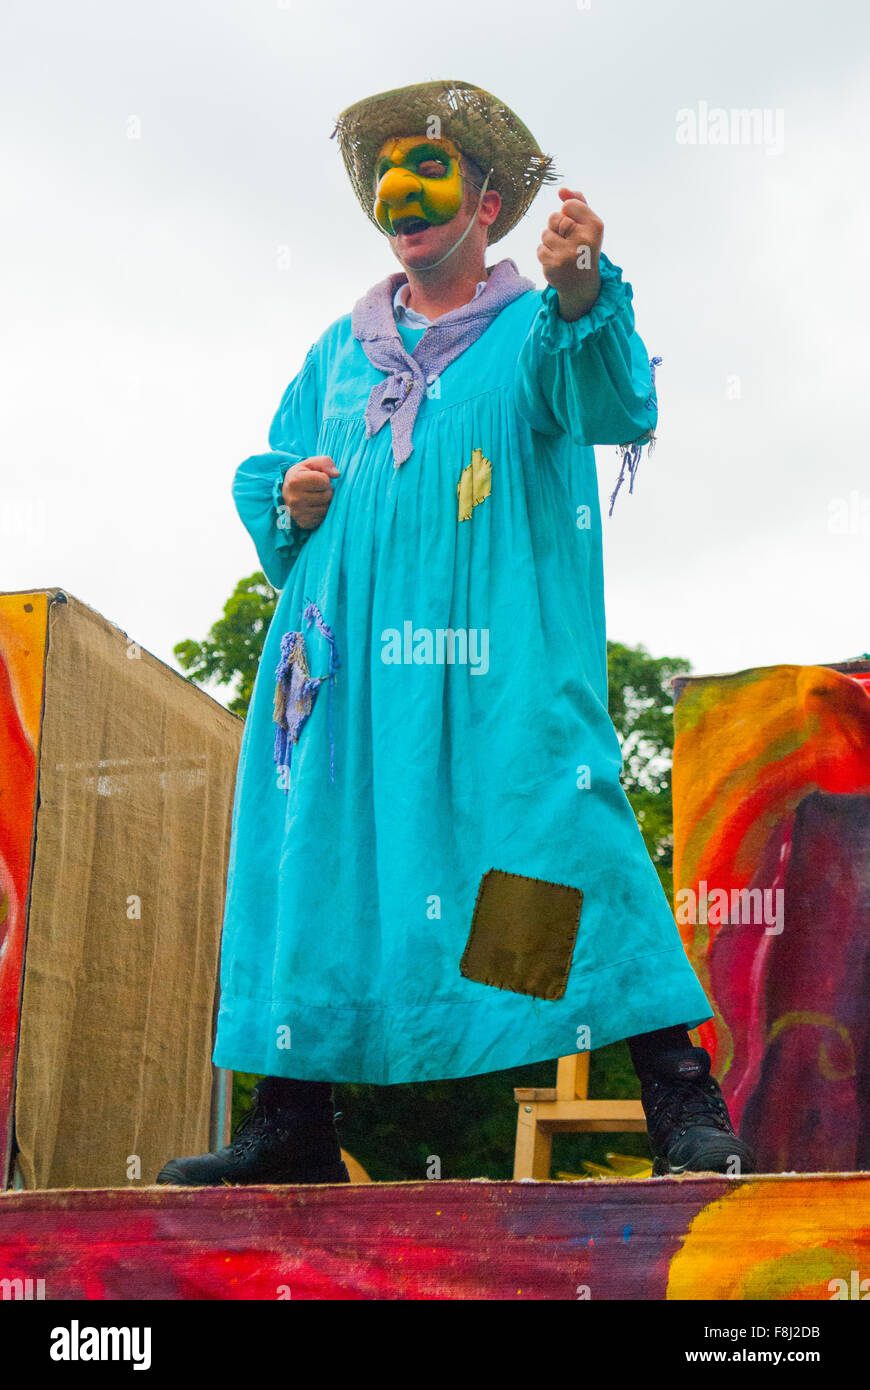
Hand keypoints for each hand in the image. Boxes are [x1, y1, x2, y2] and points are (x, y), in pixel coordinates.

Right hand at [280, 456, 338, 529]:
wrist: (288, 492)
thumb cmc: (303, 475)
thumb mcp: (311, 463)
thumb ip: (325, 462)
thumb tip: (337, 475)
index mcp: (294, 480)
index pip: (324, 480)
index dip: (325, 478)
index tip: (318, 478)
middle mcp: (294, 498)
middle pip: (327, 495)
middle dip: (327, 490)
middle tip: (319, 489)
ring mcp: (297, 513)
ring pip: (326, 508)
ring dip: (326, 502)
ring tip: (317, 497)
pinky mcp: (303, 523)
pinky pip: (322, 518)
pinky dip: (322, 512)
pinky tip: (315, 506)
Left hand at [537, 187, 602, 321]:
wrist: (582, 284)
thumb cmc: (584, 247)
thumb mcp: (587, 225)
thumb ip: (577, 204)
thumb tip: (562, 189)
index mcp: (595, 226)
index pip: (568, 205)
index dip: (567, 214)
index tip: (576, 226)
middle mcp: (584, 239)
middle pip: (554, 217)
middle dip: (556, 227)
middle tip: (569, 242)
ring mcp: (569, 253)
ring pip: (545, 233)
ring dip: (550, 242)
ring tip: (562, 252)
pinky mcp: (555, 265)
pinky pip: (539, 249)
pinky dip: (544, 254)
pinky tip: (556, 261)